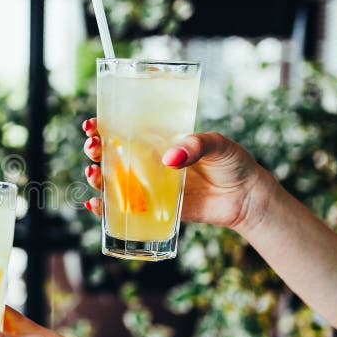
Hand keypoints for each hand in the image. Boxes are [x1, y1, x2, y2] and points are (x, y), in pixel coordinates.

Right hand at [82, 117, 271, 231]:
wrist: (245, 197)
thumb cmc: (232, 163)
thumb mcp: (217, 144)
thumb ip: (195, 145)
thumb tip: (169, 159)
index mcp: (156, 142)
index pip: (122, 130)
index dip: (101, 127)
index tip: (91, 126)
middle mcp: (146, 163)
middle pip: (108, 155)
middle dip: (93, 150)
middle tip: (93, 147)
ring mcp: (146, 187)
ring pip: (109, 182)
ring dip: (94, 178)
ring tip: (92, 173)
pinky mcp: (152, 210)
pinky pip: (122, 210)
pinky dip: (104, 209)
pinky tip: (96, 205)